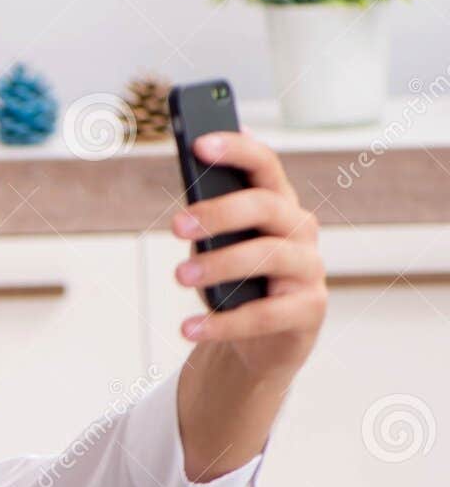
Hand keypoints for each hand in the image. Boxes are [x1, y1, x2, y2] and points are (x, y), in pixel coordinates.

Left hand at [171, 130, 326, 378]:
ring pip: (268, 256)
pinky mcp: (309, 310)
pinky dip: (222, 323)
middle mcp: (300, 231)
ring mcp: (310, 270)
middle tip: (176, 226)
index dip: (236, 151)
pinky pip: (263, 316)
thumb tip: (186, 209)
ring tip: (180, 275)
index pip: (264, 165)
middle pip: (266, 206)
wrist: (262, 342)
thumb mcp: (220, 249)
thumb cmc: (238, 284)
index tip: (199, 144)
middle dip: (219, 212)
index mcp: (278, 206)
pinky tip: (188, 327)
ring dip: (219, 264)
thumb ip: (210, 225)